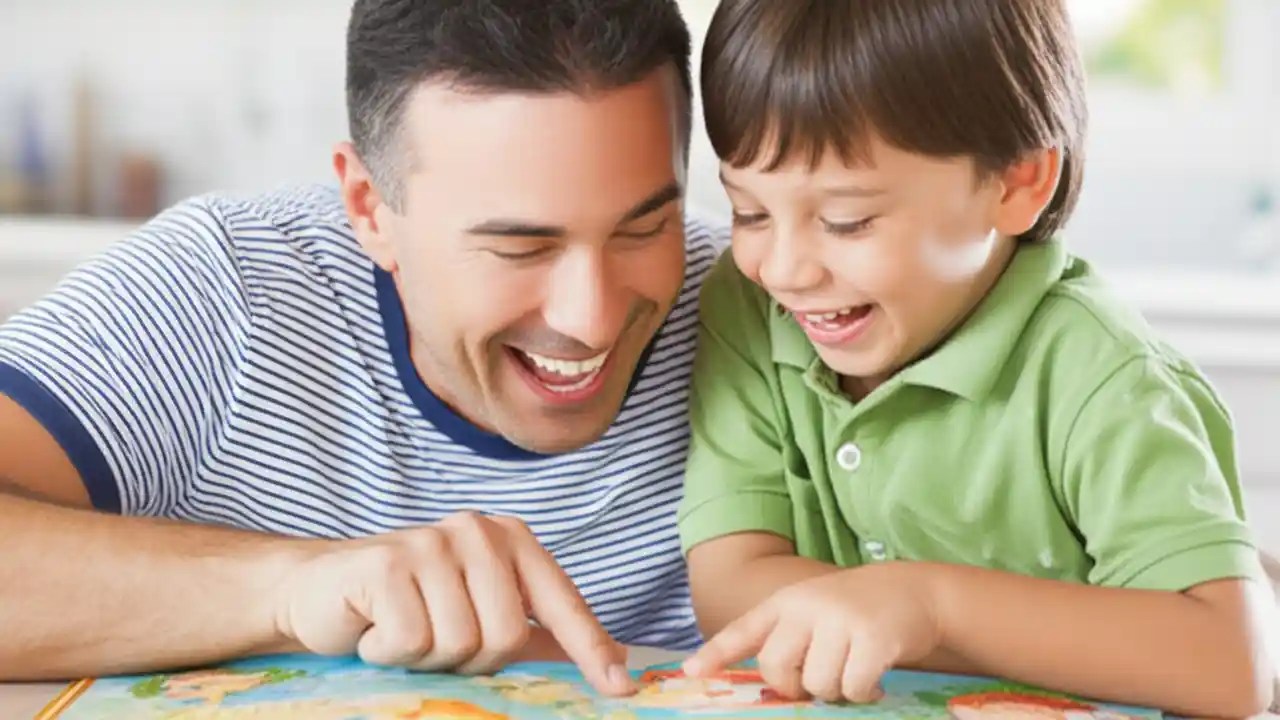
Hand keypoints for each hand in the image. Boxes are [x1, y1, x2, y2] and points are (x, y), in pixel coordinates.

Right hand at [272, 512, 633, 694]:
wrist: (318, 590)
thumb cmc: (407, 605)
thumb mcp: (476, 612)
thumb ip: (535, 633)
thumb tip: (608, 660)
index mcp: (510, 541)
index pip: (561, 601)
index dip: (590, 647)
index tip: (619, 685)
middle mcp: (478, 532)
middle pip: (507, 636)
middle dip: (471, 659)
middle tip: (435, 639)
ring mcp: (432, 543)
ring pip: (460, 643)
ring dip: (427, 658)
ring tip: (403, 629)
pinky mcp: (387, 564)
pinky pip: (412, 641)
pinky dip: (390, 653)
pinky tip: (375, 629)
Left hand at [683, 562, 941, 703]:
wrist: (915, 590)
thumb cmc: (857, 610)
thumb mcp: (815, 610)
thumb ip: (789, 638)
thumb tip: (772, 686)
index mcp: (787, 601)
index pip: (744, 630)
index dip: (715, 653)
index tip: (691, 671)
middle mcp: (807, 606)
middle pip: (776, 667)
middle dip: (794, 686)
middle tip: (816, 682)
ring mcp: (840, 619)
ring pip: (817, 683)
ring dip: (835, 690)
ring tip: (852, 671)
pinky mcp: (873, 637)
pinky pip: (852, 687)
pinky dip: (863, 692)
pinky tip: (875, 678)